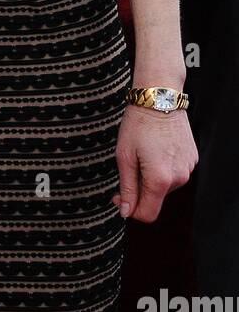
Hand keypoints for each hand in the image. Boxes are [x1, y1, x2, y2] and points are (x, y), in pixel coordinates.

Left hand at [112, 106, 196, 222]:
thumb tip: (126, 212)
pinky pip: (175, 172)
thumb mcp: (124, 156)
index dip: (130, 209)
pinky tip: (156, 148)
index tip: (119, 196)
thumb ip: (127, 188)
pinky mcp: (192, 159)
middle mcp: (179, 178)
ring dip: (152, 176)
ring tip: (144, 152)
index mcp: (160, 179)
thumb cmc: (138, 123)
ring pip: (165, 185)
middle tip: (129, 164)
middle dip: (140, 187)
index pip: (147, 213)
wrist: (159, 98)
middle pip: (155, 198)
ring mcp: (188, 169)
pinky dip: (163, 166)